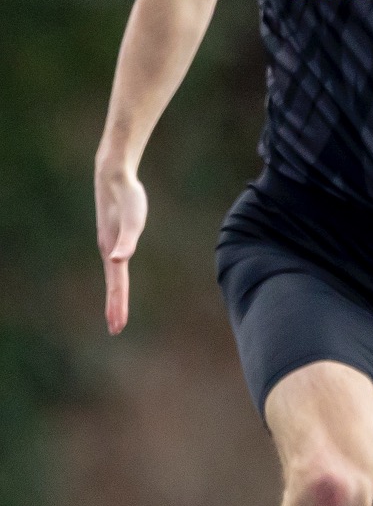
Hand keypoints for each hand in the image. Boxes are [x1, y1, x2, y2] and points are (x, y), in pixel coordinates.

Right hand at [95, 161, 147, 333]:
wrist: (113, 176)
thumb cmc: (127, 198)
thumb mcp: (132, 219)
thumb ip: (126, 240)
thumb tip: (117, 259)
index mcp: (113, 251)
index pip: (117, 286)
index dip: (118, 306)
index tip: (117, 327)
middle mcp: (108, 251)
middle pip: (113, 285)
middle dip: (114, 308)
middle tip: (116, 329)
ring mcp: (109, 244)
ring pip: (113, 276)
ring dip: (114, 295)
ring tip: (116, 311)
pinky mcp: (113, 236)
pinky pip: (115, 263)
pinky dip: (116, 277)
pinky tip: (117, 275)